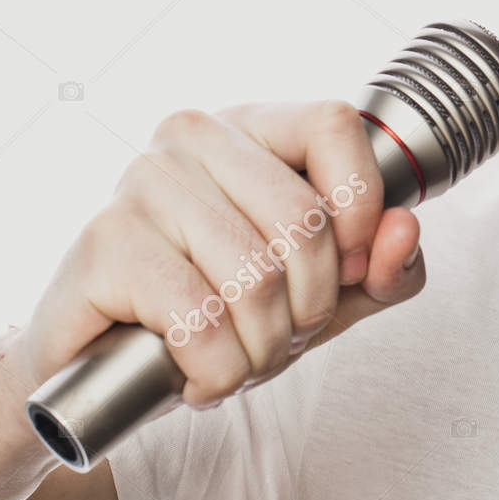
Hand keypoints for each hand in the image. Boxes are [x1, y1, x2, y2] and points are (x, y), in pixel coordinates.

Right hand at [25, 101, 422, 406]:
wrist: (94, 374)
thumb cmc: (213, 317)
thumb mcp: (322, 296)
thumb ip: (381, 269)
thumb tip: (404, 231)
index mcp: (250, 130)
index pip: (333, 125)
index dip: (360, 205)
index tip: (349, 268)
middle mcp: (193, 137)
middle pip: (305, 221)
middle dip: (307, 309)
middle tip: (274, 337)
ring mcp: (143, 182)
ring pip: (257, 279)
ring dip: (260, 352)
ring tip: (233, 359)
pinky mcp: (104, 241)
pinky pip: (200, 321)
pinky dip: (215, 371)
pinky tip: (193, 374)